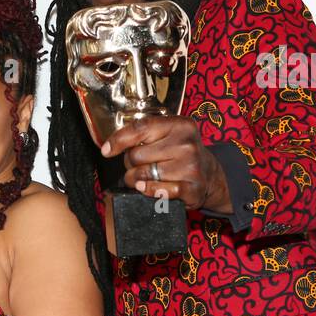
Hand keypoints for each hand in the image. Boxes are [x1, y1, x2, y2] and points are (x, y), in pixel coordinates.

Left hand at [102, 115, 229, 213]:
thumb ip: (141, 134)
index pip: (141, 128)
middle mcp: (187, 144)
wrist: (209, 174)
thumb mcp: (167, 135)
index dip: (119, 140)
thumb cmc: (180, 153)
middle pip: (136, 155)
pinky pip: (157, 190)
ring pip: (142, 175)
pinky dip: (149, 191)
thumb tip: (108, 147)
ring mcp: (191, 167)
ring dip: (136, 180)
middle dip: (131, 163)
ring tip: (145, 177)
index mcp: (180, 125)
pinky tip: (149, 188)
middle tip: (140, 165)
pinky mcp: (192, 189)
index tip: (106, 150)